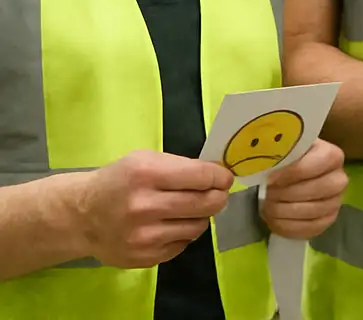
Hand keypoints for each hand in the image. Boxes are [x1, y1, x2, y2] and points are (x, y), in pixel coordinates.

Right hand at [74, 150, 232, 268]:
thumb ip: (182, 166)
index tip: (224, 178)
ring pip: (198, 226)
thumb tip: (219, 175)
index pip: (202, 177)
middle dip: (218, 197)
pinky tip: (169, 225)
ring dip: (201, 216)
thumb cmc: (119, 181)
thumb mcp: (146, 160)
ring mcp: (144, 236)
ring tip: (189, 209)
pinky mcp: (144, 258)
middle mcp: (144, 206)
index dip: (220, 177)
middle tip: (217, 194)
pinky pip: (182, 244)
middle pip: (206, 204)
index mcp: (146, 174)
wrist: (81, 216)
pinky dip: (183, 234)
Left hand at [259, 139, 347, 239]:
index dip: (295, 171)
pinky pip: (310, 229)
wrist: (290, 180)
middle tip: (266, 194)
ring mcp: (335, 202)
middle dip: (287, 193)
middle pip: (318, 189)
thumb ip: (281, 153)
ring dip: (284, 211)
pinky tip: (273, 220)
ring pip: (313, 211)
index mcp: (332, 156)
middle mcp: (339, 179)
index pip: (322, 161)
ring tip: (266, 206)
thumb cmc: (287, 163)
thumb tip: (268, 165)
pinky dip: (287, 227)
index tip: (270, 178)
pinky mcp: (327, 220)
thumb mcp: (285, 150)